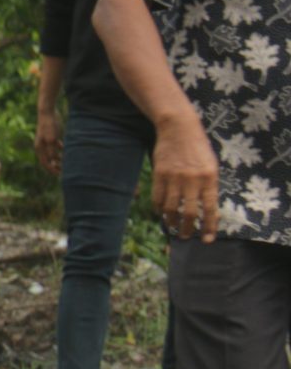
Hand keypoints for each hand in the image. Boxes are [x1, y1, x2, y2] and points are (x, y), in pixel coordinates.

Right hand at [35, 109, 62, 176]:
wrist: (48, 113)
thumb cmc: (49, 126)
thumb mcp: (51, 139)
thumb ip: (51, 151)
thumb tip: (52, 162)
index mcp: (40, 148)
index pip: (45, 163)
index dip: (51, 170)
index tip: (59, 174)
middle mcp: (42, 146)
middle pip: (48, 160)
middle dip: (55, 166)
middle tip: (64, 171)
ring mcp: (46, 142)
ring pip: (52, 154)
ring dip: (58, 159)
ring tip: (67, 162)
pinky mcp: (51, 137)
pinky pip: (55, 147)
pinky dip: (60, 151)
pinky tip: (66, 150)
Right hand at [151, 113, 219, 241]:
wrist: (179, 128)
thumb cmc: (198, 148)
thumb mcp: (211, 166)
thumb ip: (208, 186)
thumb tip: (206, 209)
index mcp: (210, 179)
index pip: (211, 209)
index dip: (209, 227)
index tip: (207, 239)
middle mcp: (193, 180)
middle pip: (190, 212)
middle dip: (189, 228)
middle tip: (187, 237)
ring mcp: (174, 177)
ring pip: (171, 207)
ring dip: (172, 221)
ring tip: (173, 228)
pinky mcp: (160, 174)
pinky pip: (157, 197)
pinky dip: (158, 208)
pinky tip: (160, 213)